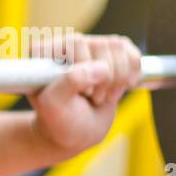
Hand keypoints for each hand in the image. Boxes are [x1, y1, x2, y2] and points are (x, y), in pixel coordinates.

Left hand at [26, 33, 140, 157]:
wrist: (76, 132)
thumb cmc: (58, 120)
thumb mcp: (55, 105)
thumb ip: (69, 82)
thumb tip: (101, 67)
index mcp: (43, 53)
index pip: (72, 42)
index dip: (83, 66)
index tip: (80, 90)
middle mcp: (66, 45)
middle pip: (98, 44)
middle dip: (103, 77)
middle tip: (91, 97)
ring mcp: (90, 48)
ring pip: (117, 47)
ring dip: (117, 78)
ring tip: (101, 97)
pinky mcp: (111, 55)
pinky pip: (132, 54)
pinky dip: (132, 74)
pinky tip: (120, 88)